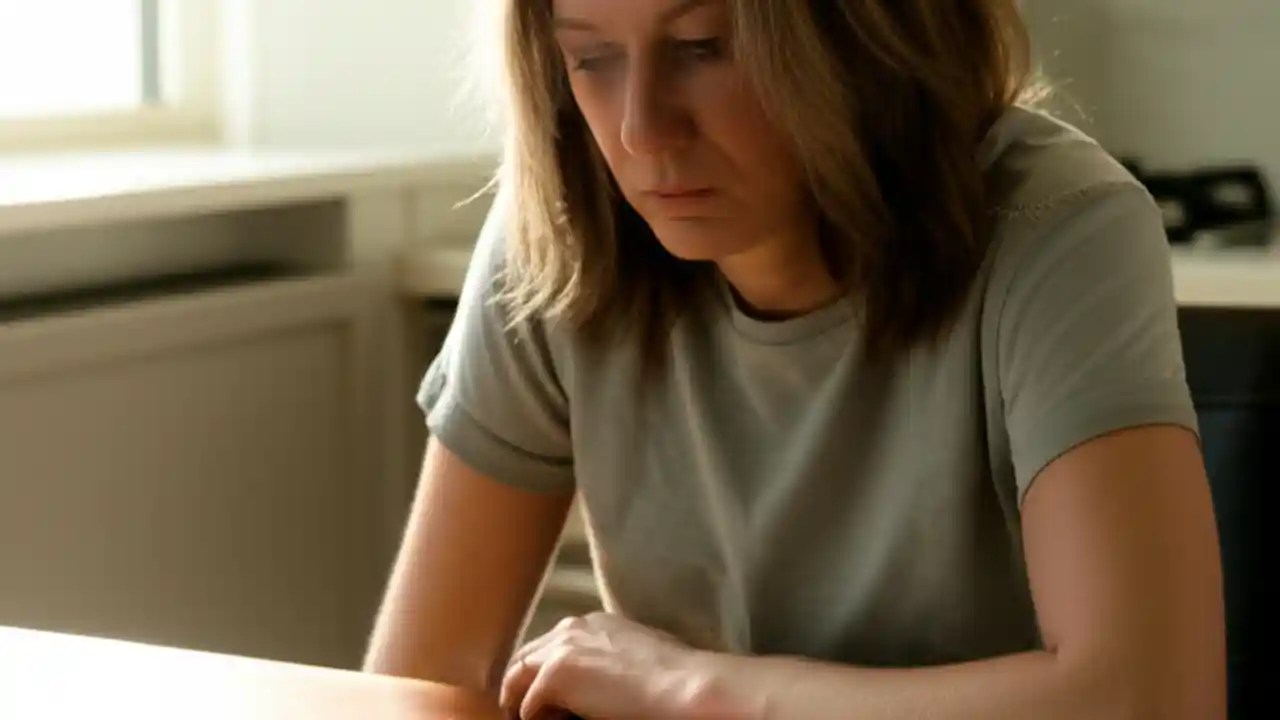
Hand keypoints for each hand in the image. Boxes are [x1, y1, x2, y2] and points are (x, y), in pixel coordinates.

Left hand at [499, 612, 758, 719]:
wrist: (682, 687)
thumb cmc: (675, 677)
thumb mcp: (640, 655)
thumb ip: (613, 658)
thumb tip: (607, 683)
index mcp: (594, 623)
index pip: (552, 644)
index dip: (543, 669)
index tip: (544, 693)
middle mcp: (573, 628)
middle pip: (526, 656)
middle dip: (520, 682)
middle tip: (521, 710)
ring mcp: (561, 649)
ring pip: (518, 676)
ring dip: (518, 701)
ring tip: (523, 719)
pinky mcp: (555, 675)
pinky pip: (527, 705)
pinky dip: (531, 718)